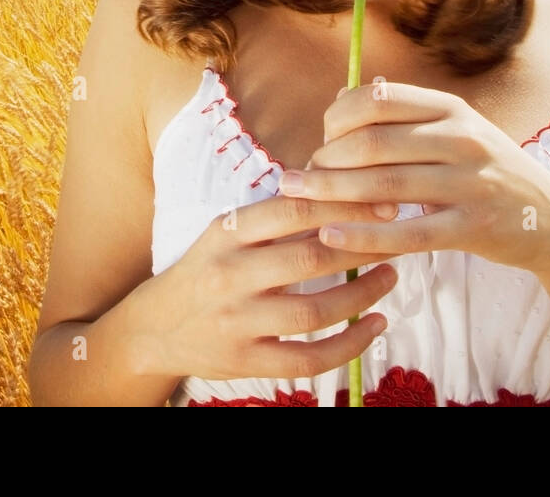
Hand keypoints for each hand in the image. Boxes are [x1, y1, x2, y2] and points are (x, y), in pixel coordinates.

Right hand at [132, 195, 400, 382]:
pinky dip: (349, 344)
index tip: (383, 200)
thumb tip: (340, 186)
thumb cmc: (204, 270)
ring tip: (392, 275)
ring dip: (363, 293)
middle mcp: (230, 275)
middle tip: (398, 234)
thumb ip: (274, 216)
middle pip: (310, 257)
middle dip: (363, 244)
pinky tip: (375, 324)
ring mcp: (238, 323)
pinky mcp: (246, 362)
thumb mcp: (226, 232)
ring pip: (314, 310)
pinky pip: (308, 358)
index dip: (343, 203)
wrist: (151, 330)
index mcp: (227, 232)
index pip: (293, 209)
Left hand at [282, 81, 549, 276]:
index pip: (379, 98)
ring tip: (299, 197)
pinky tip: (330, 234)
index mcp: (451, 108)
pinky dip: (363, 233)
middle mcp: (461, 138)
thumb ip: (404, 116)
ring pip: (385, 184)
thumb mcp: (456, 129)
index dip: (338, 116)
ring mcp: (469, 183)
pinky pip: (407, 233)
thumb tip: (342, 99)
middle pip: (374, 141)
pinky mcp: (472, 227)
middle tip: (304, 175)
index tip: (323, 138)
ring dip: (333, 191)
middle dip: (328, 158)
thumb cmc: (486, 171)